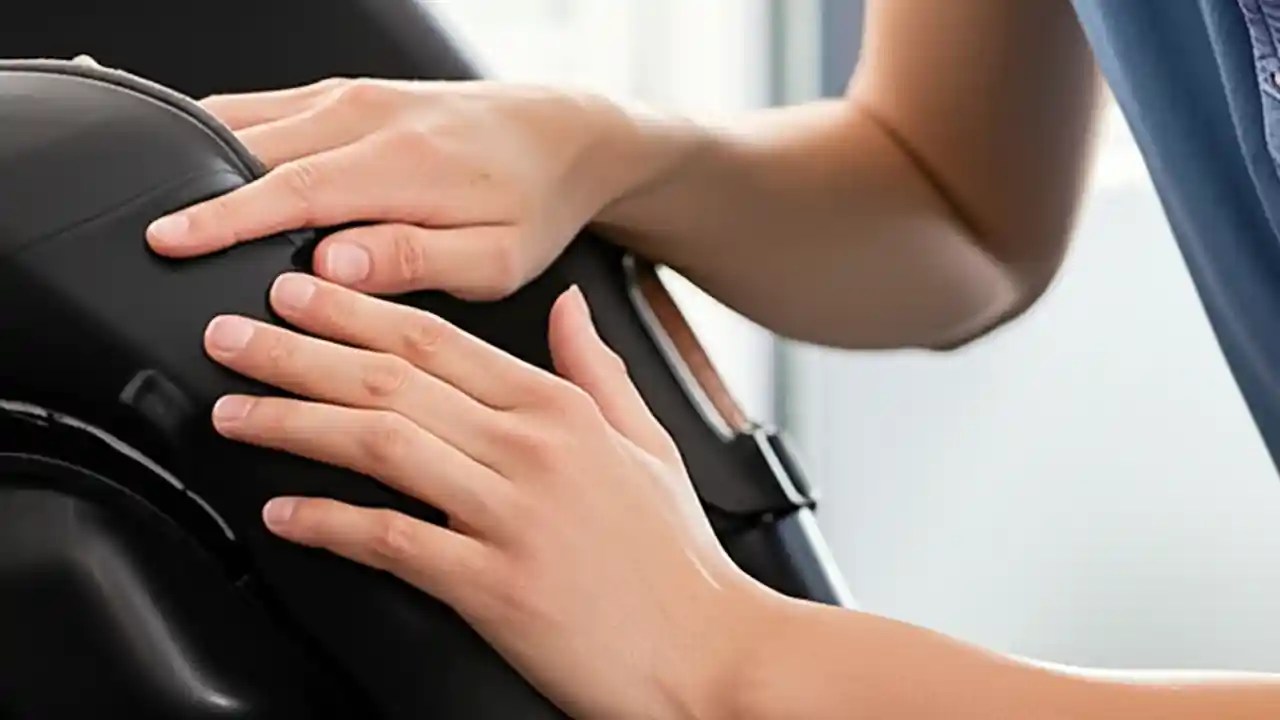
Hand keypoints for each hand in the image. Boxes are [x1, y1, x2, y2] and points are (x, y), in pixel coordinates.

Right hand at [148, 78, 634, 298]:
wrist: (562, 135)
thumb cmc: (534, 203)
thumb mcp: (495, 257)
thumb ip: (413, 258)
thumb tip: (331, 266)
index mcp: (402, 164)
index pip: (292, 191)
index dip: (223, 218)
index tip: (167, 241)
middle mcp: (367, 117)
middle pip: (253, 147)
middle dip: (190, 190)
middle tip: (139, 234)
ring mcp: (352, 97)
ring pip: (249, 119)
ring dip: (198, 158)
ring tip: (158, 205)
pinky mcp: (347, 94)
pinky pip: (267, 108)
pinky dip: (224, 135)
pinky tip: (201, 164)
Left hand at [202, 273, 772, 718]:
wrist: (710, 654)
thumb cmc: (675, 559)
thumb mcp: (649, 443)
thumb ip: (599, 369)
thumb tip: (568, 307)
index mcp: (561, 410)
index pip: (437, 342)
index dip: (355, 311)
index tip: (297, 291)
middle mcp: (531, 450)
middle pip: (391, 381)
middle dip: (299, 350)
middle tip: (233, 333)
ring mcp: (510, 516)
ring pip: (380, 445)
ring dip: (294, 422)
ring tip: (235, 409)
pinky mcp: (493, 586)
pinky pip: (392, 541)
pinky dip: (329, 523)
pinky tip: (283, 511)